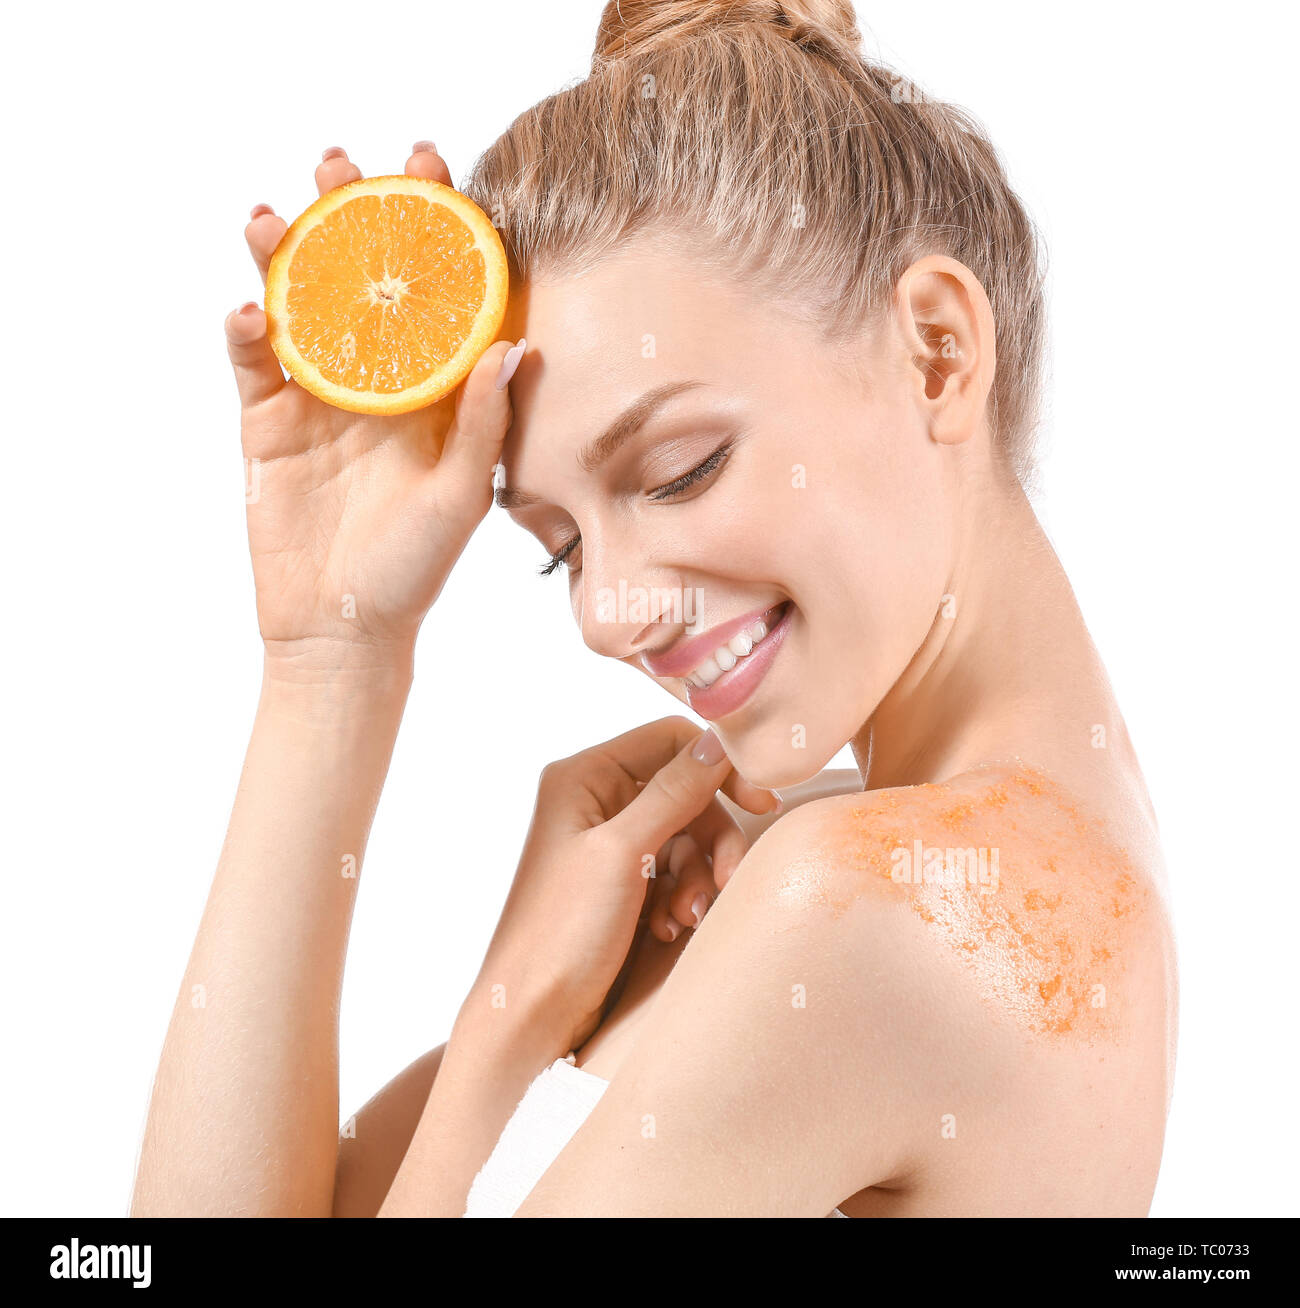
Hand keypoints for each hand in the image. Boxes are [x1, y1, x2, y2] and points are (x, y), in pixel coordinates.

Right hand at [227, 144, 519, 672]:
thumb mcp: (460, 496)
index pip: (435, 294)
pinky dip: (249, 333)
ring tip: (277, 214)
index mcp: (433, 390)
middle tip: (341, 165)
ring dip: (285, 255)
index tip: (433, 169)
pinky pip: (255, 364)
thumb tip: (513, 346)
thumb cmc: (416, 568)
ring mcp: (319, 397)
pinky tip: (250, 308)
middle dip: (350, 218)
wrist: (344, 627)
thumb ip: (482, 424)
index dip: (433, 231)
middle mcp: (378, 380)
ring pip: (299, 306)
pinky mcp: (268, 423)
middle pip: (360, 280)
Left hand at [467, 717, 779, 1054]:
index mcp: (583, 778)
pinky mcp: (620, 884)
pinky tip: (669, 930)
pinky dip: (682, 898)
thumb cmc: (560, 934)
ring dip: (697, 878)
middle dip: (710, 839)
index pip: (669, 742)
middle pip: (685, 793)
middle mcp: (594, 802)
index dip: (717, 767)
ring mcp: (607, 844)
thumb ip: (674, 792)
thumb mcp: (624, 854)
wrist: (532, 1018)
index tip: (760, 803)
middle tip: (728, 878)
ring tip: (686, 919)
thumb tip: (717, 740)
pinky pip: (674, 873)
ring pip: (685, 838)